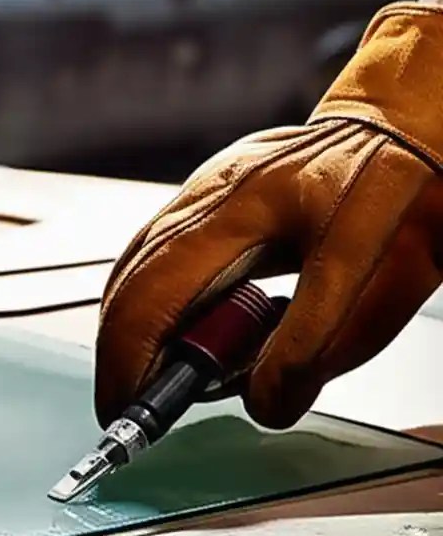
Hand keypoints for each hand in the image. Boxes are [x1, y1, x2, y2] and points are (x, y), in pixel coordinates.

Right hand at [95, 2, 442, 430]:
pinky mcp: (210, 194)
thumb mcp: (375, 284)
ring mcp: (201, 191)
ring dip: (140, 329)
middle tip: (136, 407)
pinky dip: (161, 300)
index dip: (126, 366)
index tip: (124, 414)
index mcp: (235, 216)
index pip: (147, 303)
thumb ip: (312, 352)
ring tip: (174, 373)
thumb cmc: (404, 190)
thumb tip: (262, 405)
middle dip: (122, 356)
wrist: (412, 121)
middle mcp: (204, 198)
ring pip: (136, 270)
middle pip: (126, 288)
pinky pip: (159, 254)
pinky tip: (199, 325)